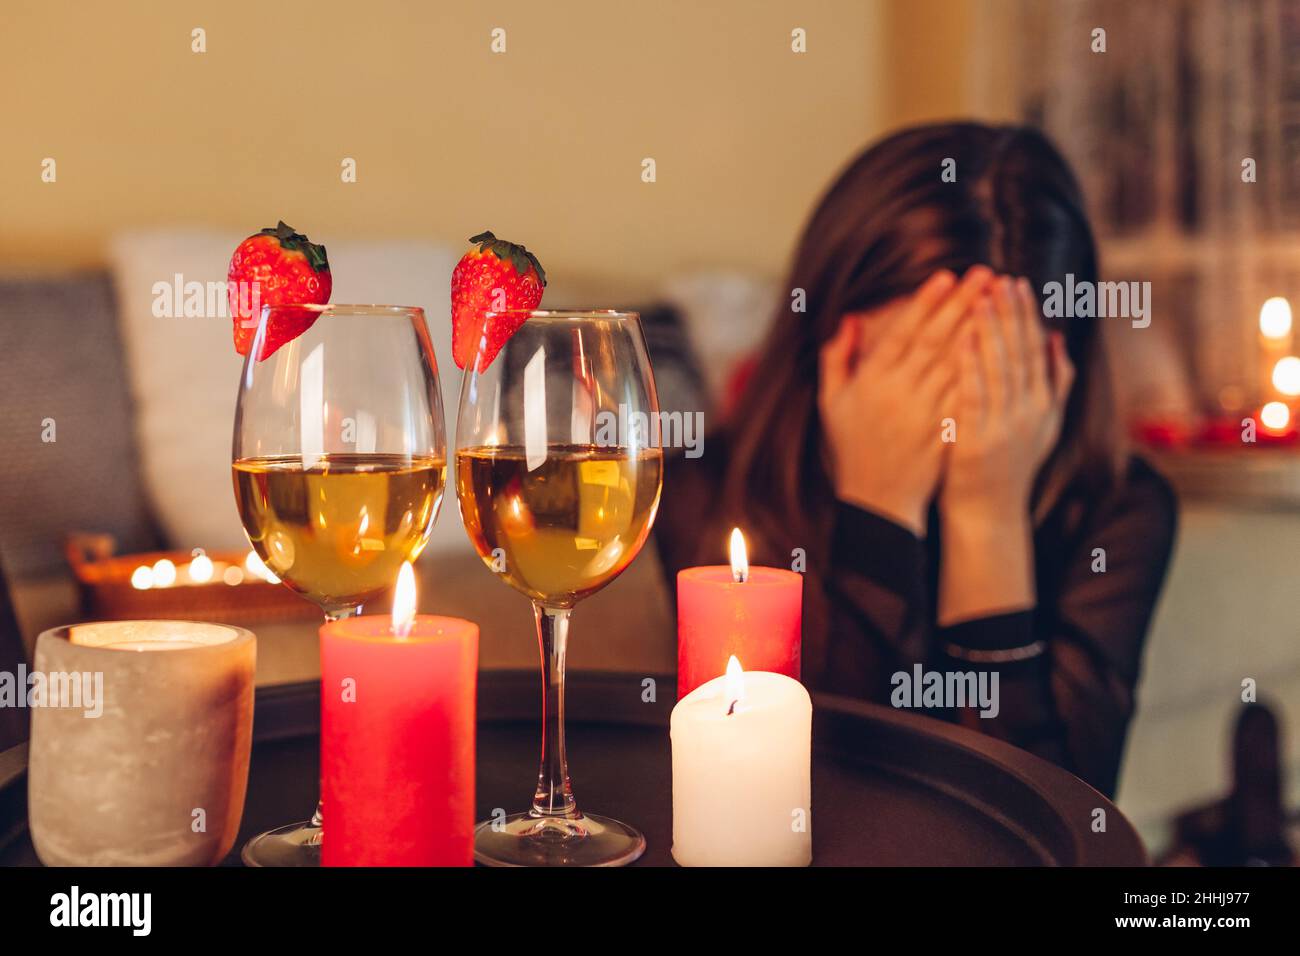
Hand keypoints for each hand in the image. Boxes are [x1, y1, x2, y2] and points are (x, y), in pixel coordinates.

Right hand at [818, 266, 994, 534]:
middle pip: (937, 340)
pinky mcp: (947, 431)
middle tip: (987, 274)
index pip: (902, 334)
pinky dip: (987, 369)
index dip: (925, 304)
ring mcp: (926, 413)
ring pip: (959, 364)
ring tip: (1001, 301)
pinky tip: (1005, 348)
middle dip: (963, 304)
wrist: (877, 501)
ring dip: (982, 329)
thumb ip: (838, 358)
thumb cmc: (851, 448)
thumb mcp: (832, 402)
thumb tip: (850, 320)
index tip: (946, 276)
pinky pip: (970, 394)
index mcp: (872, 382)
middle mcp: (900, 393)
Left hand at [936, 276, 1073, 624]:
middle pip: (1020, 353)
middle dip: (1010, 313)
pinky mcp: (977, 438)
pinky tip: (963, 337)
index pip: (1035, 350)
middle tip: (1000, 279)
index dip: (1026, 315)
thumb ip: (1054, 381)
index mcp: (1043, 404)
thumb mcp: (1043, 425)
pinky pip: (974, 394)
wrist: (988, 514)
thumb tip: (1057, 336)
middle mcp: (1029, 411)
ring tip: (982, 297)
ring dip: (991, 330)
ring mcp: (1005, 425)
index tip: (1016, 283)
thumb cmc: (1007, 466)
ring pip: (999, 368)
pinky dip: (970, 364)